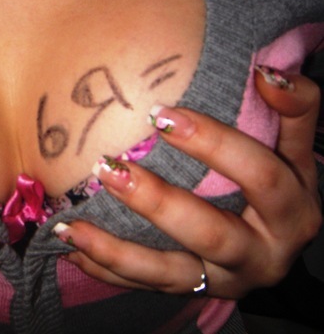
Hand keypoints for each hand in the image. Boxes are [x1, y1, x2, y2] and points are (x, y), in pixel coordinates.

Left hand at [52, 70, 321, 297]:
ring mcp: (222, 280)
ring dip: (115, 251)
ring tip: (70, 227)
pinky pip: (144, 286)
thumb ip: (295, 112)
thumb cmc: (280, 187)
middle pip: (209, 233)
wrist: (277, 242)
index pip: (260, 177)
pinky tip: (71, 250)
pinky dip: (106, 270)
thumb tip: (268, 73)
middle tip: (107, 169)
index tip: (160, 114)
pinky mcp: (192, 291)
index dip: (214, 144)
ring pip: (168, 273)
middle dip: (156, 202)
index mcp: (293, 213)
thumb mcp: (294, 151)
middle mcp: (261, 256)